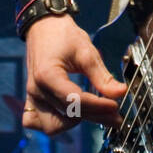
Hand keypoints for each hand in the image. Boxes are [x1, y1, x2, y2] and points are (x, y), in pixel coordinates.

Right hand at [23, 15, 125, 134]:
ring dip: (74, 122)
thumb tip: (121, 93)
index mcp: (47, 76)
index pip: (75, 101)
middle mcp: (36, 90)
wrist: (44, 26)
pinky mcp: (32, 99)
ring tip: (95, 113)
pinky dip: (54, 123)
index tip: (115, 106)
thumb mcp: (86, 52)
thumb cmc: (63, 35)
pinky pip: (37, 122)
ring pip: (52, 126)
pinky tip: (71, 116)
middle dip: (94, 116)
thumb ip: (102, 76)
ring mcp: (32, 96)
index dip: (98, 106)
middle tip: (115, 115)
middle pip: (68, 115)